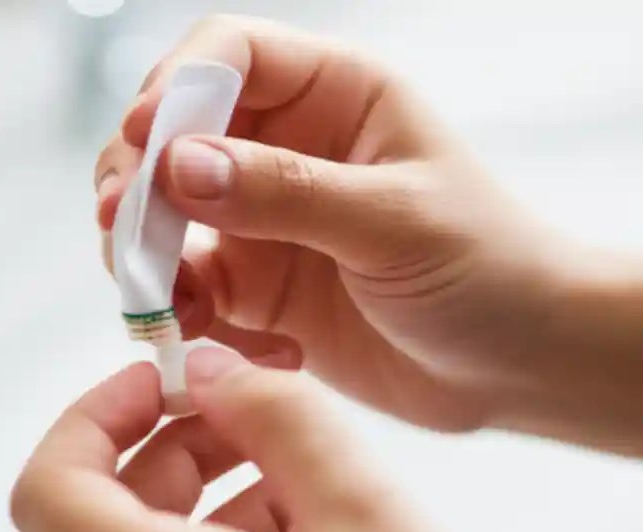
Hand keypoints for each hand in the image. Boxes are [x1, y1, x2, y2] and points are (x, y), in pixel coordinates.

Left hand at [11, 349, 556, 531]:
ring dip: (210, 515)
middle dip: (175, 457)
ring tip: (307, 501)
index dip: (93, 418)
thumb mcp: (371, 517)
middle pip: (104, 526)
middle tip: (254, 424)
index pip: (49, 489)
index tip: (155, 382)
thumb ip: (279, 418)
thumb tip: (213, 371)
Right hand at [95, 15, 565, 430]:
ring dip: (138, 241)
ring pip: (165, 209)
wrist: (524, 365)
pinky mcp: (257, 288)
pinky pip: (186, 284)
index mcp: (336, 94)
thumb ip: (286, 191)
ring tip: (141, 285)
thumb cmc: (491, 269)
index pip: (230, 54)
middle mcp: (289, 147)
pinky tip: (185, 327)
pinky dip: (170, 304)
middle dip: (136, 170)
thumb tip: (175, 165)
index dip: (174, 84)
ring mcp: (265, 219)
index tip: (143, 136)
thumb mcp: (396, 220)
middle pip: (175, 129)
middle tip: (118, 219)